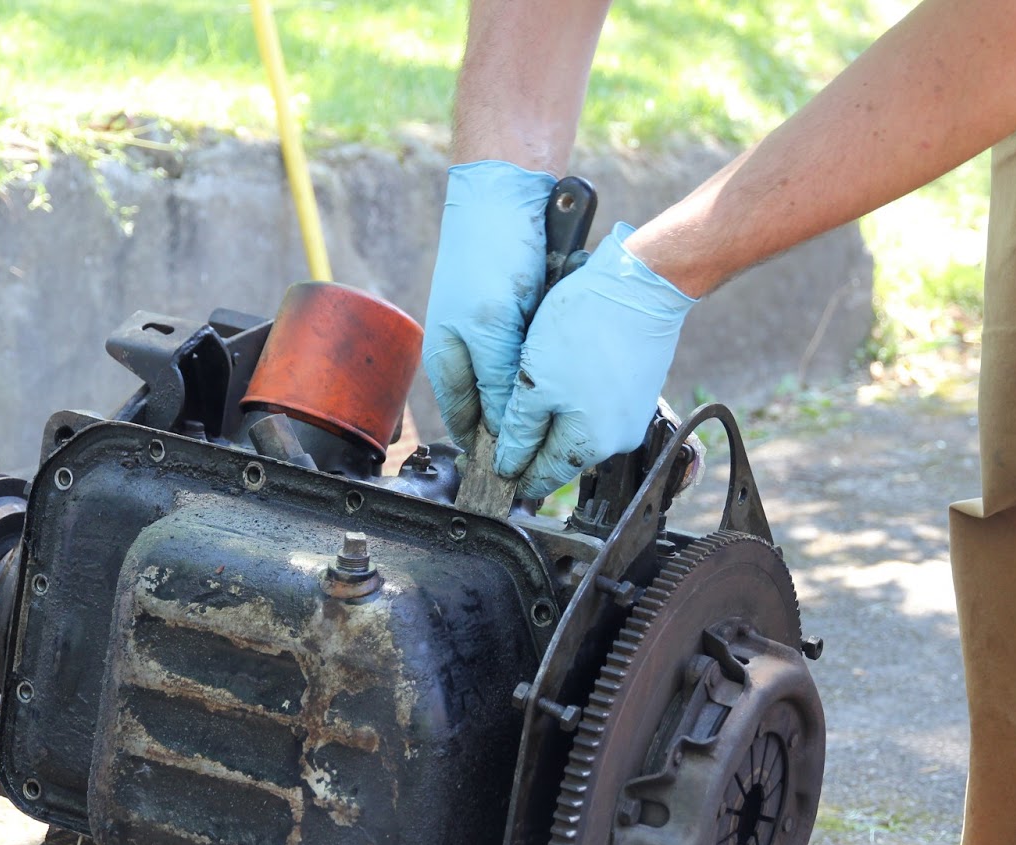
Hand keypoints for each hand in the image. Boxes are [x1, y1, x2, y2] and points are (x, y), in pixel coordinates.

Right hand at [421, 160, 555, 445]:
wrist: (508, 195)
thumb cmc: (487, 259)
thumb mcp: (491, 330)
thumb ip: (495, 381)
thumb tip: (502, 429)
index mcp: (447, 360)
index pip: (465, 422)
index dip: (487, 450)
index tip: (514, 479)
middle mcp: (469, 350)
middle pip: (494, 406)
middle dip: (517, 424)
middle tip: (549, 452)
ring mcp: (495, 332)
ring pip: (519, 381)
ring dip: (536, 392)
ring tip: (564, 414)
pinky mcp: (520, 314)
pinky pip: (536, 352)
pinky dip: (549, 361)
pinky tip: (569, 369)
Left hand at [495, 223, 696, 498]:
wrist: (639, 283)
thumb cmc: (582, 329)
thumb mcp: (534, 382)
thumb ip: (520, 429)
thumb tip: (508, 465)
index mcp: (591, 444)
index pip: (545, 475)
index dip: (516, 473)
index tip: (493, 469)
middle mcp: (619, 440)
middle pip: (565, 455)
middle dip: (535, 447)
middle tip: (502, 435)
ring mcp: (635, 414)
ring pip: (582, 429)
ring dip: (555, 421)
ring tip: (527, 404)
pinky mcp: (641, 389)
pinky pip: (600, 406)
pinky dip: (578, 400)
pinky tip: (561, 380)